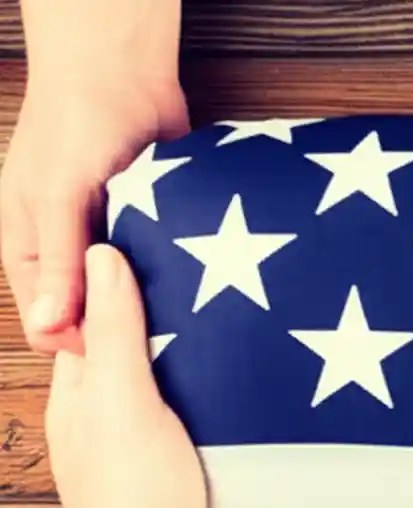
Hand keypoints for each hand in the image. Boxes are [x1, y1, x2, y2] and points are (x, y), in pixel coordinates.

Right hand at [1, 71, 188, 354]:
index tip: (125, 350)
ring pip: (133, 295)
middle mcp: (72, 254)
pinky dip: (177, 275)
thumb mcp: (56, 197)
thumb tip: (51, 325)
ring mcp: (112, 241)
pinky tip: (202, 286)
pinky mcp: (151, 227)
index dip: (83, 344)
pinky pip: (163, 266)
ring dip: (154, 305)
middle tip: (164, 342)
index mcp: (33, 254)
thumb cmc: (73, 126)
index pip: (50, 327)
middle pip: (95, 317)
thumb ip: (60, 262)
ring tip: (187, 321)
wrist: (121, 74)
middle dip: (123, 329)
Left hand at [45, 244, 243, 507]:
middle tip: (231, 257)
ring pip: (191, 376)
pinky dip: (241, 390)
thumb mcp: (122, 409)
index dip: (125, 272)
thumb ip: (114, 334)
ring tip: (262, 300)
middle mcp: (121, 413)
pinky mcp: (205, 464)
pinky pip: (222, 412)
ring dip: (218, 349)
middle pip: (149, 341)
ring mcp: (163, 441)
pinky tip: (275, 368)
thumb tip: (99, 253)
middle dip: (182, 306)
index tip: (169, 228)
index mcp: (84, 394)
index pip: (98, 314)